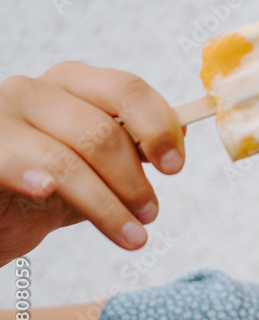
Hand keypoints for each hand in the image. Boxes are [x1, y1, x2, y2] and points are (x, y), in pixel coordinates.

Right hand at [0, 61, 184, 265]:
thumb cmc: (40, 189)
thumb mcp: (95, 168)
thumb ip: (132, 146)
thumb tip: (180, 129)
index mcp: (71, 83)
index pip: (127, 90)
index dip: (158, 128)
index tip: (175, 166)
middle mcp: (33, 90)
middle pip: (102, 130)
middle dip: (133, 180)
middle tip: (150, 213)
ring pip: (69, 158)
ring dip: (107, 205)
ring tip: (132, 236)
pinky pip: (16, 161)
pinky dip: (36, 175)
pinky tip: (46, 191)